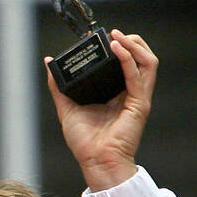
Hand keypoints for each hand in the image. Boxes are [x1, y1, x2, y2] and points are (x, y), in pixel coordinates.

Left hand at [45, 30, 157, 191]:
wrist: (95, 162)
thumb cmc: (85, 142)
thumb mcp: (66, 107)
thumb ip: (59, 86)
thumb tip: (49, 63)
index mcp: (116, 93)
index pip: (124, 62)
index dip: (117, 47)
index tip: (100, 37)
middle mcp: (129, 92)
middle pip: (140, 58)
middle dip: (129, 41)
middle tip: (112, 33)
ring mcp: (137, 97)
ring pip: (146, 61)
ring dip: (134, 44)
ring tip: (117, 36)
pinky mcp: (139, 103)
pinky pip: (138, 74)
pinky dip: (128, 58)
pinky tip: (117, 48)